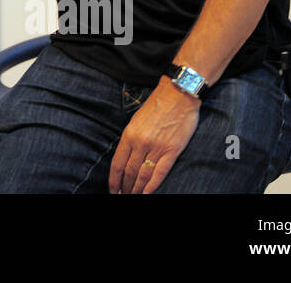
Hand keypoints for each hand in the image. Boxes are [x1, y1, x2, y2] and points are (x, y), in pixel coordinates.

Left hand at [108, 78, 200, 193]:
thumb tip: (126, 156)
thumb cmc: (157, 106)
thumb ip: (131, 138)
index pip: (117, 163)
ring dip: (137, 190)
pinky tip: (147, 194)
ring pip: (143, 175)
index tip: (113, 190)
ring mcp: (156, 147)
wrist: (178, 94)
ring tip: (134, 197)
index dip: (114, 180)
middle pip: (129, 172)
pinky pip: (160, 172)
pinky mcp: (172, 150)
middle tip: (123, 197)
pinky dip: (152, 186)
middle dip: (125, 188)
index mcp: (129, 134)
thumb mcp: (136, 120)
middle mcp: (140, 143)